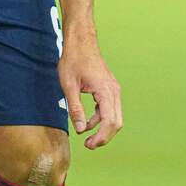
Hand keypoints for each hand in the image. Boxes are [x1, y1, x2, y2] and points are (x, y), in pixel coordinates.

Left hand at [58, 26, 121, 148]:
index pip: (110, 122)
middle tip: (88, 145)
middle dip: (104, 137)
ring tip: (86, 137)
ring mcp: (113, 89)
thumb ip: (75, 109)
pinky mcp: (109, 89)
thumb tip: (80, 130)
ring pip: (114, 117)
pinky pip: (109, 109)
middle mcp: (114, 91)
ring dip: (102, 129)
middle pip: (116, 122)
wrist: (81, 41)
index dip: (101, 137)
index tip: (89, 145)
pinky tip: (86, 122)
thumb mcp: (69, 86)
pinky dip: (100, 119)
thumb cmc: (73, 59)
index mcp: (105, 91)